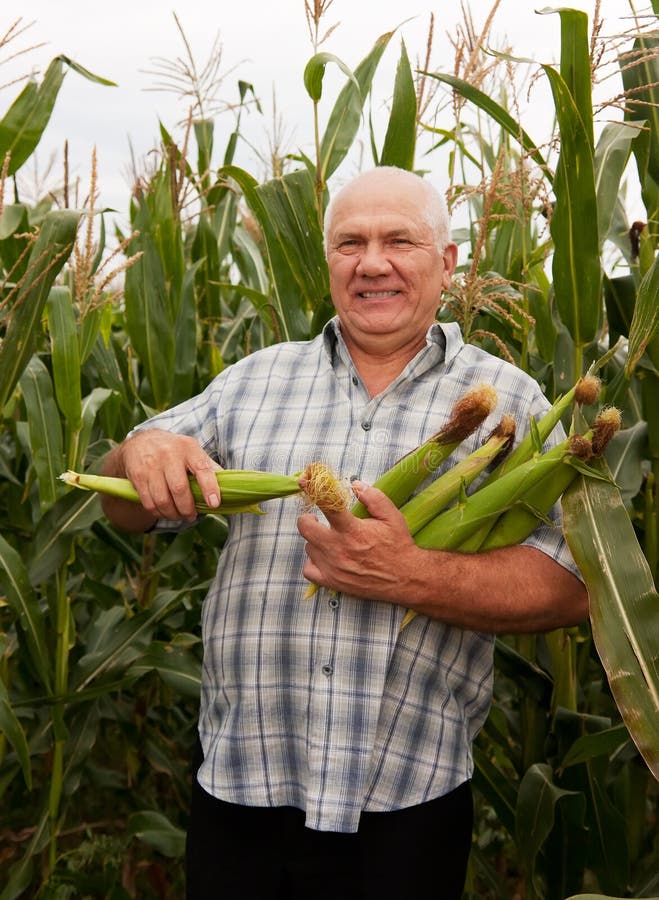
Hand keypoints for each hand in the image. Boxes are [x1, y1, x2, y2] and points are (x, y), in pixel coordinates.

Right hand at [116, 429, 221, 521]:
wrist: (141, 442)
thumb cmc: (175, 450)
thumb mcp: (193, 451)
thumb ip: (210, 468)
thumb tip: (230, 486)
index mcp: (189, 448)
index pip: (202, 469)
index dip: (210, 488)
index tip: (214, 504)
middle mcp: (169, 454)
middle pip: (179, 489)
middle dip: (187, 509)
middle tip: (191, 516)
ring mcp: (151, 465)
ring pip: (163, 499)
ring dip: (172, 514)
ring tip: (178, 516)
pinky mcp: (137, 475)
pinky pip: (148, 502)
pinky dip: (158, 513)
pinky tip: (164, 512)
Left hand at [297, 481, 418, 601]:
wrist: (406, 579)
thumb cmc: (398, 545)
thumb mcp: (391, 516)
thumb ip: (373, 497)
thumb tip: (355, 484)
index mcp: (352, 530)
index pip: (326, 504)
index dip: (313, 489)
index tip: (304, 480)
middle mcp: (338, 548)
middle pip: (305, 527)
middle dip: (308, 519)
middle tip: (318, 519)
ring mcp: (333, 567)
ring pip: (308, 547)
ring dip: (316, 541)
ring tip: (332, 540)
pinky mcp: (332, 582)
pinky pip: (308, 569)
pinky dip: (313, 562)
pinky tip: (325, 557)